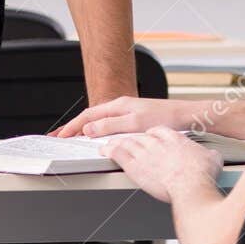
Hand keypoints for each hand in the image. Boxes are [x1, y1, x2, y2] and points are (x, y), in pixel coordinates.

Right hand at [56, 97, 208, 137]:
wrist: (185, 116)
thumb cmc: (164, 117)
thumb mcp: (135, 124)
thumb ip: (111, 126)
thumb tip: (89, 129)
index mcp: (118, 105)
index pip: (88, 116)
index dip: (72, 127)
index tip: (60, 136)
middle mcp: (120, 107)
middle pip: (90, 117)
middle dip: (73, 127)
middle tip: (59, 137)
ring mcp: (127, 113)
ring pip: (99, 121)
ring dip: (84, 129)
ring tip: (72, 137)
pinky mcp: (133, 119)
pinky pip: (108, 125)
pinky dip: (97, 131)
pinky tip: (97, 137)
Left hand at [99, 126, 221, 203]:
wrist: (191, 185)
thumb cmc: (200, 174)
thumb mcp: (211, 159)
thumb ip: (209, 155)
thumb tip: (214, 157)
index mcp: (173, 138)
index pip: (157, 130)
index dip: (151, 134)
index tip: (149, 137)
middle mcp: (156, 142)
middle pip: (139, 135)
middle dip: (131, 137)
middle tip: (125, 139)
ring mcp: (144, 152)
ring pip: (126, 141)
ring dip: (117, 142)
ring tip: (110, 142)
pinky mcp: (134, 165)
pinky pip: (117, 153)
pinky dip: (109, 150)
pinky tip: (104, 150)